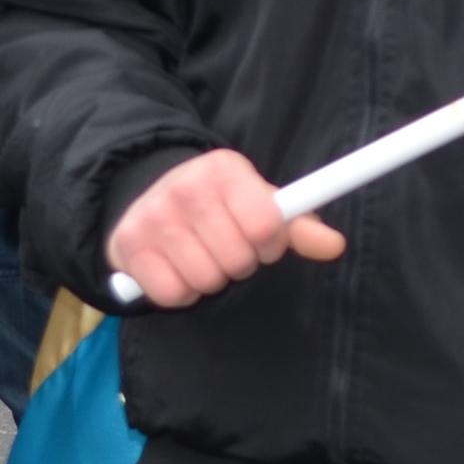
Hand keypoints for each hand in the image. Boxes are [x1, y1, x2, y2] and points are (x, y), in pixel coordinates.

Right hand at [107, 148, 340, 309]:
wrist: (143, 194)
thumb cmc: (215, 204)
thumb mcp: (255, 202)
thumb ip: (296, 225)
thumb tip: (334, 245)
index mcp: (225, 170)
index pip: (266, 225)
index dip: (270, 245)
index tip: (261, 241)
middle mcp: (186, 188)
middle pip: (237, 260)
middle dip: (239, 263)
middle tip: (226, 248)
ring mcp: (154, 216)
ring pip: (206, 280)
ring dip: (210, 278)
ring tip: (201, 256)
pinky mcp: (129, 246)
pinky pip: (173, 293)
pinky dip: (180, 291)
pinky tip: (177, 268)